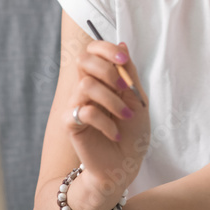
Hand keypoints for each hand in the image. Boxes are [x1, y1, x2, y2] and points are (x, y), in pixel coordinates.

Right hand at [65, 40, 150, 209]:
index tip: (123, 59)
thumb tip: (122, 43)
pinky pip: (84, 112)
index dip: (105, 48)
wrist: (124, 166)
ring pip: (85, 85)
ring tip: (126, 117)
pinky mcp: (71, 124)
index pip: (92, 50)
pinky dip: (105, 122)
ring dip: (112, 100)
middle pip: (82, 61)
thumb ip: (129, 74)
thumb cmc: (132, 133)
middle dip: (107, 70)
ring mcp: (76, 105)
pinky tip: (115, 134)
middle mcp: (85, 89)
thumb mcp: (138, 99)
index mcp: (101, 80)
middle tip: (126, 89)